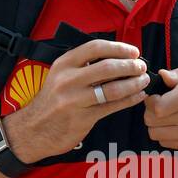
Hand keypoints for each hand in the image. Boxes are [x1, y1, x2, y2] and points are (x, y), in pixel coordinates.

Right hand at [3, 38, 150, 163]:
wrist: (33, 130)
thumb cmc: (52, 101)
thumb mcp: (60, 76)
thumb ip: (83, 66)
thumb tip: (117, 57)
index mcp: (64, 64)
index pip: (95, 48)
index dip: (118, 48)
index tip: (133, 51)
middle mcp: (68, 80)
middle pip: (107, 67)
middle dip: (130, 66)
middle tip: (142, 67)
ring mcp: (75, 100)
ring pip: (113, 89)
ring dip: (133, 84)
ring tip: (144, 81)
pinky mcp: (83, 118)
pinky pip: (112, 107)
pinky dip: (129, 100)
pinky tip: (138, 96)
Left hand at [143, 56, 177, 150]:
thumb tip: (163, 76)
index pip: (156, 107)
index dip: (150, 100)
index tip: (156, 95)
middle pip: (153, 122)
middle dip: (151, 112)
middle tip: (160, 105)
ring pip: (158, 135)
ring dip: (158, 125)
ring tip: (168, 115)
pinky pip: (171, 145)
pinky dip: (168, 135)